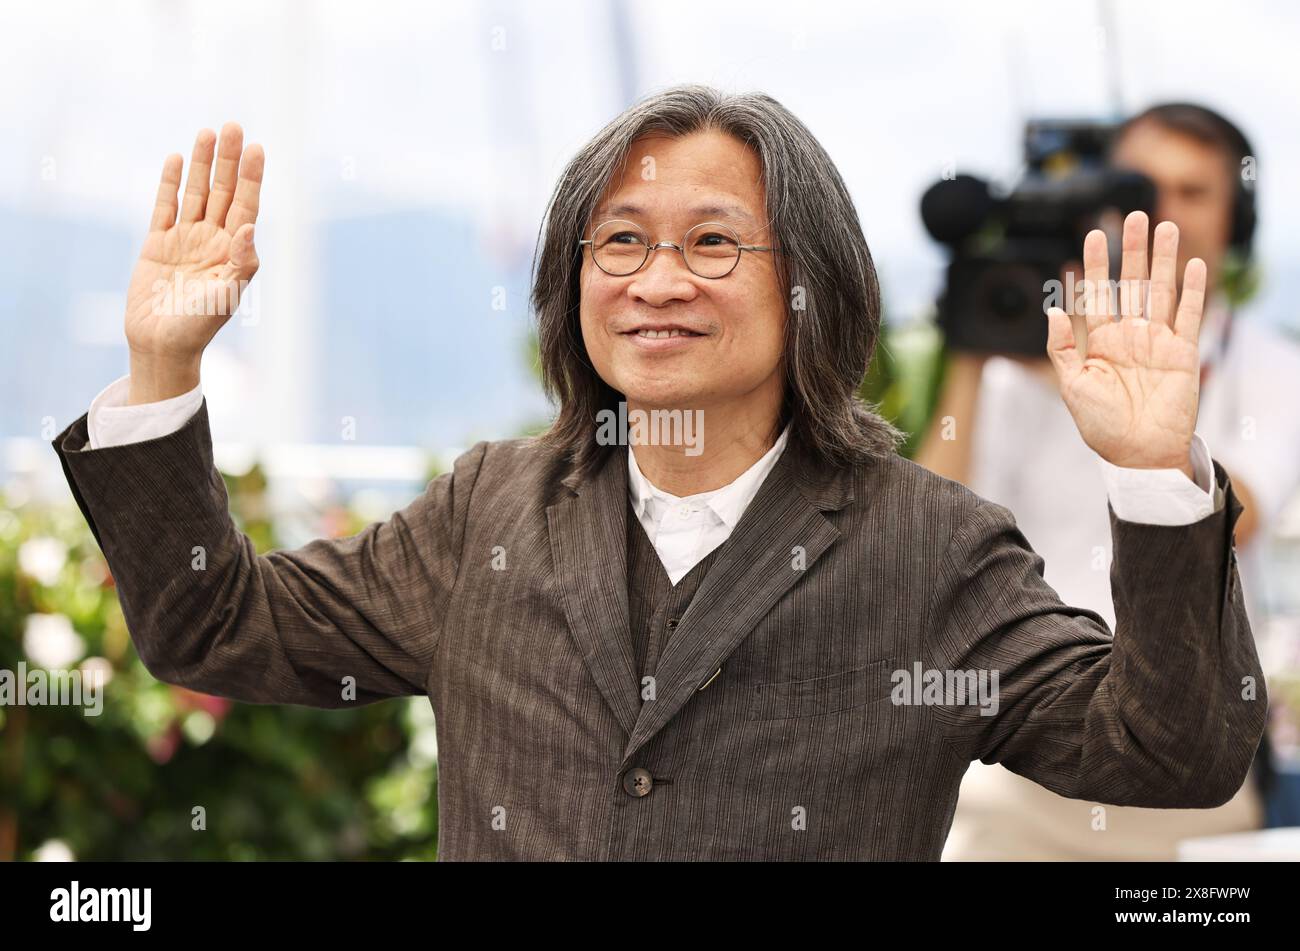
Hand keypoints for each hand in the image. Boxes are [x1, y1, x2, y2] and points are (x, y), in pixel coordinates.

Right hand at [123, 123, 263, 402]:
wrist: (162, 345)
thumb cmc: (199, 326)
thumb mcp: (226, 296)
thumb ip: (241, 263)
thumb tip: (248, 228)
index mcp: (234, 252)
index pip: (246, 206)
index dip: (251, 178)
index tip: (257, 148)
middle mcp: (212, 240)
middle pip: (223, 191)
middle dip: (229, 160)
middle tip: (234, 126)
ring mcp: (185, 239)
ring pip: (196, 193)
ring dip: (203, 164)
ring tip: (208, 132)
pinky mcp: (157, 244)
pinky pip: (165, 206)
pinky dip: (171, 183)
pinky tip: (178, 159)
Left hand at [1045, 211, 1205, 479]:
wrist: (1138, 455)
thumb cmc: (1101, 426)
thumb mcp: (1072, 385)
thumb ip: (1060, 348)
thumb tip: (1051, 311)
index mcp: (1100, 343)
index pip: (1096, 295)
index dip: (1093, 265)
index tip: (1092, 235)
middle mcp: (1129, 336)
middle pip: (1131, 283)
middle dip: (1131, 250)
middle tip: (1133, 216)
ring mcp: (1157, 342)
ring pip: (1160, 290)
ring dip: (1163, 259)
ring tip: (1165, 227)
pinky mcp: (1183, 353)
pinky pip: (1190, 315)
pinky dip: (1193, 290)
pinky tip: (1194, 265)